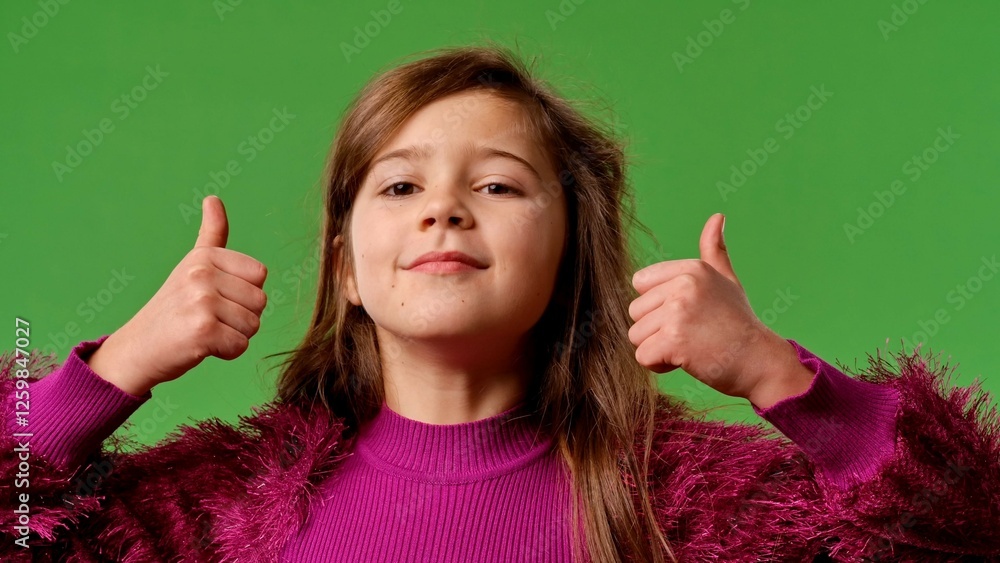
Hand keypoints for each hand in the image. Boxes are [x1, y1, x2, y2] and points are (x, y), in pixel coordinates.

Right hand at [86, 196, 268, 395]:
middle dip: (241, 317)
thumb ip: (211, 234)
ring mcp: (202, 301)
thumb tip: (214, 198)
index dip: (243, 293)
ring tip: (204, 332)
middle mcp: (201, 273)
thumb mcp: (192, 266)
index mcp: (204, 256)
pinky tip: (201, 347)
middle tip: (207, 319)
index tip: (214, 299)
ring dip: (234, 336)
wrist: (136, 350)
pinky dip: (226, 353)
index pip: (260, 275)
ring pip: (253, 324)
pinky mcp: (203, 330)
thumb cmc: (172, 310)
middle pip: (260, 301)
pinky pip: (240, 345)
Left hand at [627, 213, 812, 407]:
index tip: (687, 314)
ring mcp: (678, 311)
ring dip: (657, 349)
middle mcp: (684, 285)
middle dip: (656, 330)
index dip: (657, 305)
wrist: (760, 361)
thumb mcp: (727, 280)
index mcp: (692, 268)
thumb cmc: (739, 324)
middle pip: (635, 312)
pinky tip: (687, 360)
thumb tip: (717, 217)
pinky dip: (659, 365)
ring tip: (690, 347)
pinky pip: (643, 356)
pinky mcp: (674, 340)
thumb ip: (714, 250)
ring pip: (636, 335)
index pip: (640, 283)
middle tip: (692, 334)